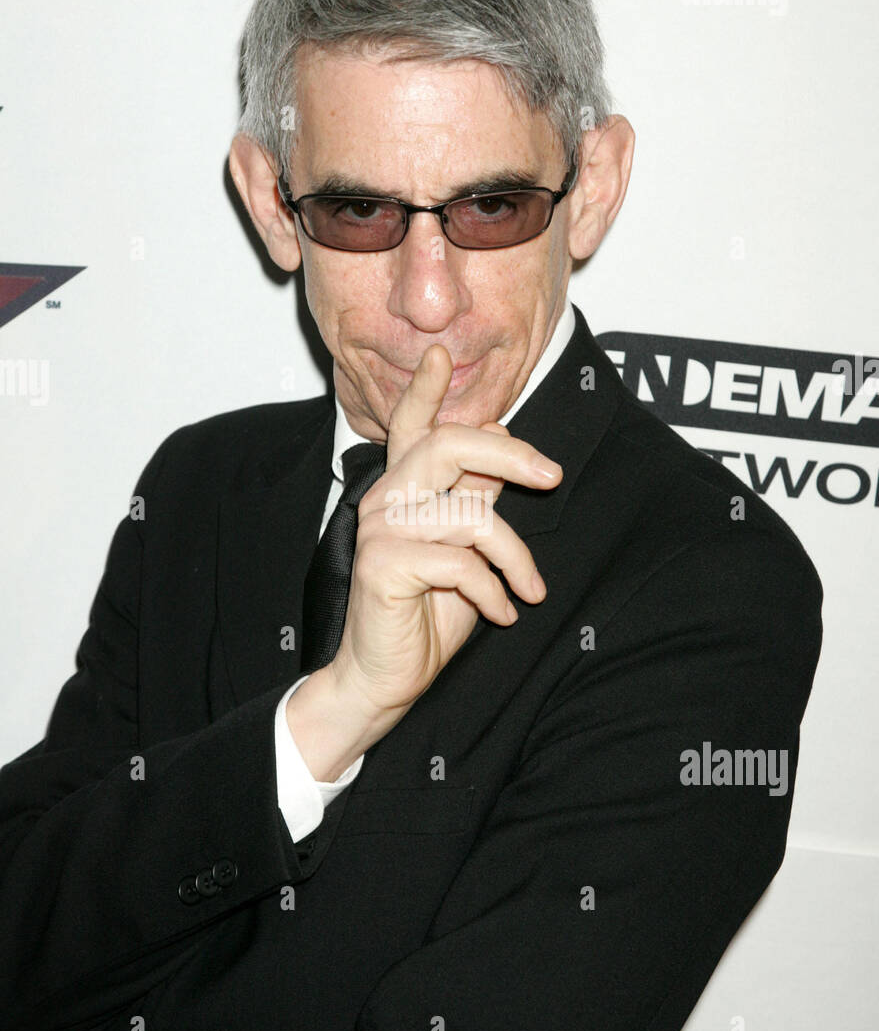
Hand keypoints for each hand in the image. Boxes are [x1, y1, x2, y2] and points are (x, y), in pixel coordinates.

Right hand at [330, 343, 562, 718]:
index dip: (425, 388)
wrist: (385, 678)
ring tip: (529, 591)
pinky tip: (502, 615)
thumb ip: (476, 498)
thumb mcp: (466, 551)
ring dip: (515, 558)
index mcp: (403, 489)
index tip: (440, 353)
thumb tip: (503, 445)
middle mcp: (385, 499)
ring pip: (470, 513)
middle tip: (552, 476)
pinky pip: (460, 563)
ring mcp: (380, 530)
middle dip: (510, 454)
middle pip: (449, 444)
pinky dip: (492, 593)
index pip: (412, 425)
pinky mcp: (382, 566)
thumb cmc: (427, 614)